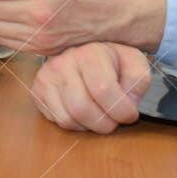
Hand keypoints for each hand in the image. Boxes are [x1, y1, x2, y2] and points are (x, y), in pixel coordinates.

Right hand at [31, 42, 151, 133]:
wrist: (84, 51)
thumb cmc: (111, 61)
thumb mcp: (133, 63)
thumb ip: (138, 80)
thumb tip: (128, 102)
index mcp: (90, 52)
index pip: (103, 90)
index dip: (120, 110)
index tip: (131, 114)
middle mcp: (63, 62)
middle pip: (82, 109)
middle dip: (104, 124)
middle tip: (115, 122)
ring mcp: (46, 77)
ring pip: (68, 119)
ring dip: (89, 126)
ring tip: (100, 116)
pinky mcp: (37, 91)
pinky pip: (57, 120)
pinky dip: (75, 124)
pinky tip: (84, 113)